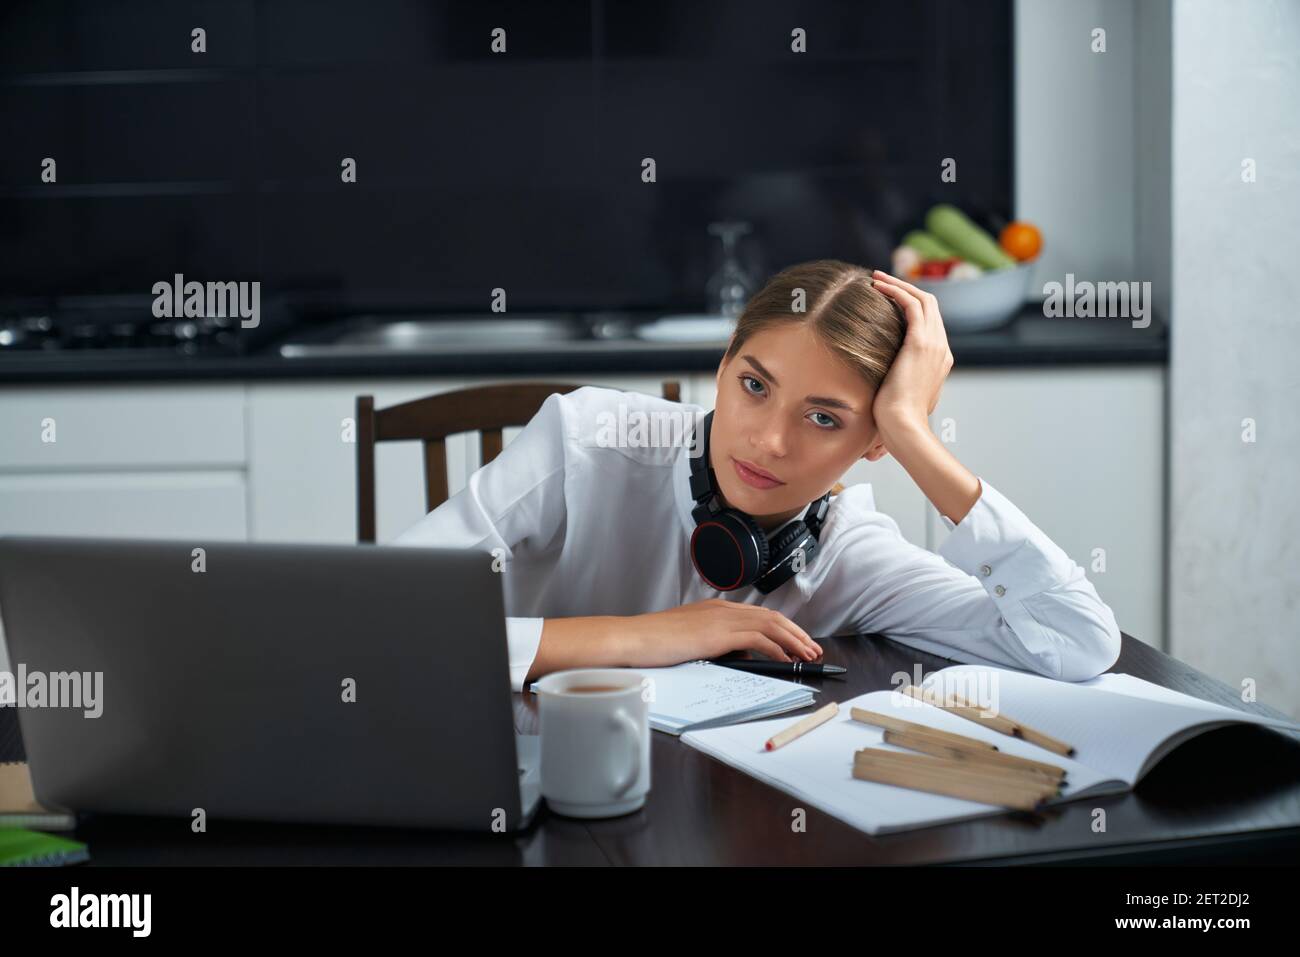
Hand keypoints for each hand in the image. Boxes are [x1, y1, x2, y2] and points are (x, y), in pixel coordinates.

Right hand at [619, 599, 822, 667]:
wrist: (634, 638)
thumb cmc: (653, 643)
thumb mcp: (689, 641)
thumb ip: (714, 643)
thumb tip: (736, 654)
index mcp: (715, 609)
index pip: (758, 615)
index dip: (782, 627)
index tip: (796, 641)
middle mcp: (722, 609)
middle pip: (771, 617)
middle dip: (796, 633)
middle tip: (812, 648)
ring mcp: (721, 619)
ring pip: (770, 625)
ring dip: (794, 640)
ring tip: (808, 655)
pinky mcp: (719, 634)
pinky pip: (758, 639)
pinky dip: (777, 648)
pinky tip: (787, 659)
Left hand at [869, 268, 953, 436]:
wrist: (904, 428)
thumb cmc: (897, 422)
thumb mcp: (901, 399)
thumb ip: (898, 387)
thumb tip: (884, 391)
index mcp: (940, 361)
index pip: (930, 323)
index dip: (910, 306)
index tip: (887, 299)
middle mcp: (941, 349)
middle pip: (930, 305)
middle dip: (906, 289)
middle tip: (881, 281)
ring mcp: (934, 345)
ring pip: (923, 299)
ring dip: (899, 285)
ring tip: (876, 278)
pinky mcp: (921, 342)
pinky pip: (911, 304)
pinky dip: (896, 291)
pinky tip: (877, 287)